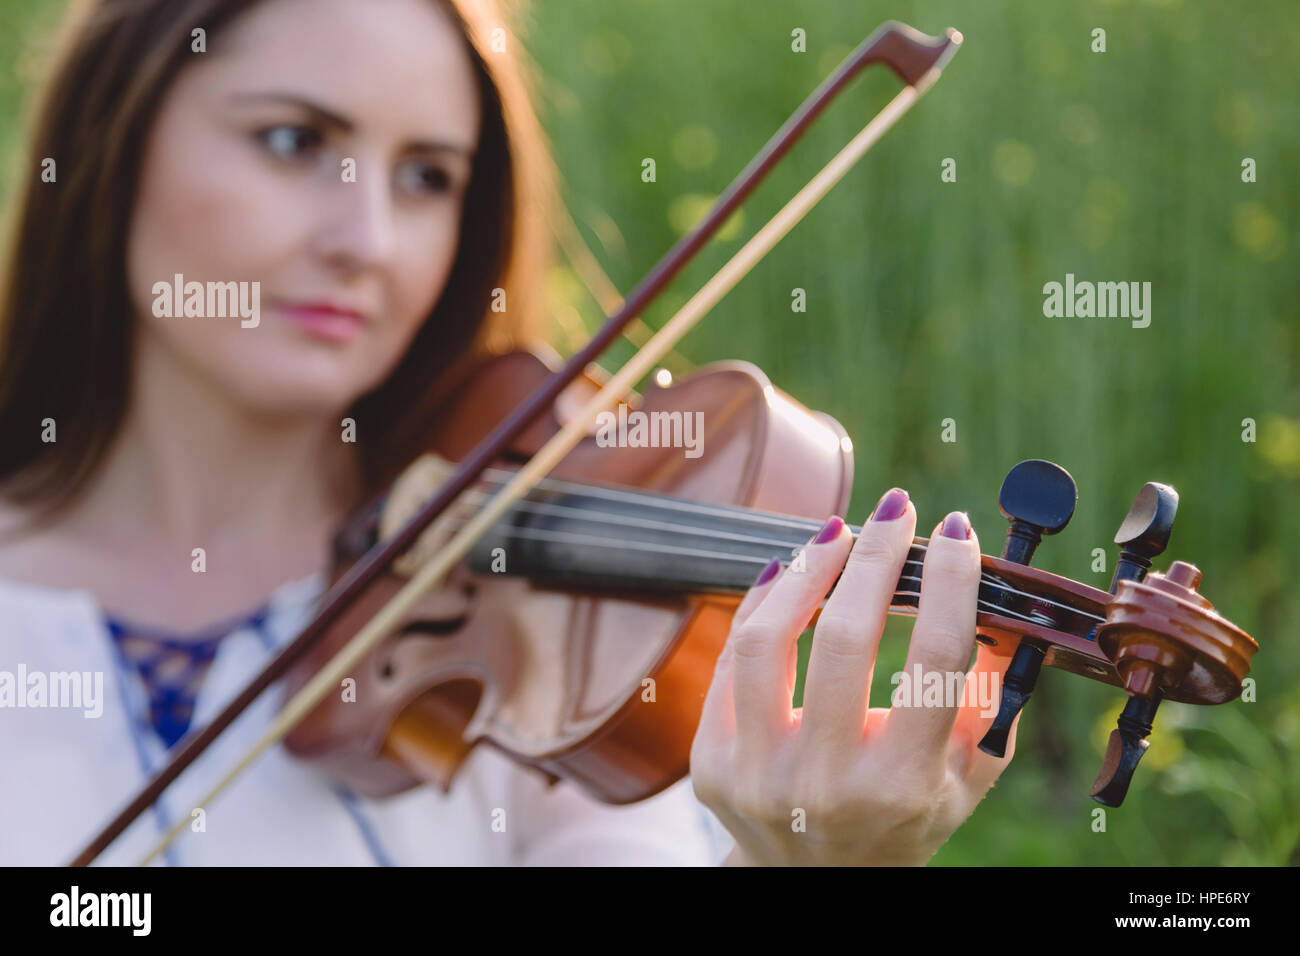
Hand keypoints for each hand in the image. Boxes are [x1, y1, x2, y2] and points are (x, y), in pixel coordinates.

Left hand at [690, 487, 1017, 865]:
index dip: (950, 583)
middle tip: (895, 509)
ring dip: (809, 567)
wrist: (810, 884)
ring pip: (769, 638)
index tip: (956, 531)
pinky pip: (730, 657)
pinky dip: (762, 603)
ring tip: (840, 532)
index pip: (934, 662)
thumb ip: (992, 700)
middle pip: (845, 637)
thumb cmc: (902, 820)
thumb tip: (1006, 609)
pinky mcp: (709, 761)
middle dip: (876, 556)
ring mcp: (756, 773)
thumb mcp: (965, 778)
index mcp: (900, 786)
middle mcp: (824, 782)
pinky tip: (790, 571)